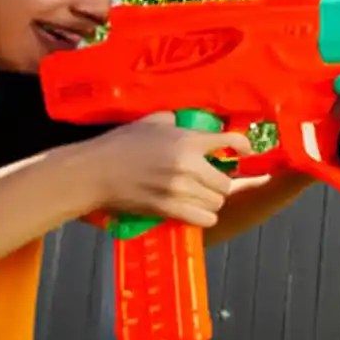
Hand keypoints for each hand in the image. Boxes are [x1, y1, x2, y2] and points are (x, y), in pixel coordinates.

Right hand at [80, 112, 252, 227]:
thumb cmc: (120, 144)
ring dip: (211, 201)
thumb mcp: (150, 122)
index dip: (243, 146)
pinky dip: (204, 217)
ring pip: (217, 202)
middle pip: (226, 182)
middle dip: (221, 183)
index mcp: (187, 141)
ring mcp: (180, 189)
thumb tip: (188, 123)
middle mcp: (189, 165)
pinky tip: (196, 211)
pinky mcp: (169, 208)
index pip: (230, 141)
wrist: (93, 172)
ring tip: (200, 197)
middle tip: (210, 181)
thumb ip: (176, 121)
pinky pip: (204, 218)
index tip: (245, 151)